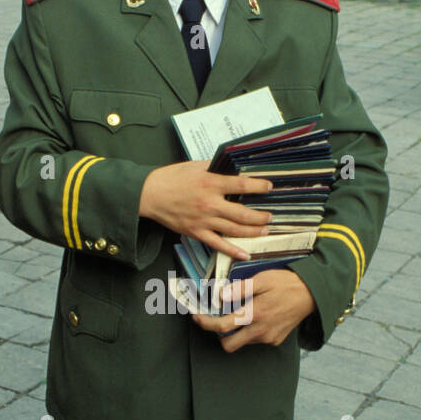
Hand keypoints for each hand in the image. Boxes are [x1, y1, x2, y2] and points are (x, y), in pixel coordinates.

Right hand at [139, 160, 272, 258]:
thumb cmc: (171, 178)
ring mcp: (203, 220)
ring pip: (234, 229)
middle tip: (270, 216)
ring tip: (265, 230)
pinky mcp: (196, 232)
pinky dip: (233, 250)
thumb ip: (215, 167)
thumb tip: (233, 166)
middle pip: (242, 213)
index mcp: (210, 183)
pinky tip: (246, 254)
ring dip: (252, 231)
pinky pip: (218, 244)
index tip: (269, 187)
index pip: (240, 185)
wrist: (150, 195)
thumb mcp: (195, 165)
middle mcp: (209, 203)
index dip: (258, 186)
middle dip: (260, 216)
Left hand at [191, 270, 315, 351]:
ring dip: (236, 331)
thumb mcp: (263, 279)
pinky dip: (250, 331)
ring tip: (242, 313)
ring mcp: (269, 338)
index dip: (205, 323)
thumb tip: (220, 296)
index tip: (197, 317)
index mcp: (255, 314)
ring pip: (242, 342)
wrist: (312, 294)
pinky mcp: (275, 340)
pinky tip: (257, 317)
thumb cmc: (286, 283)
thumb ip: (240, 289)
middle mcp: (260, 331)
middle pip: (228, 345)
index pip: (222, 326)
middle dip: (219, 335)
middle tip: (217, 320)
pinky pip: (256, 340)